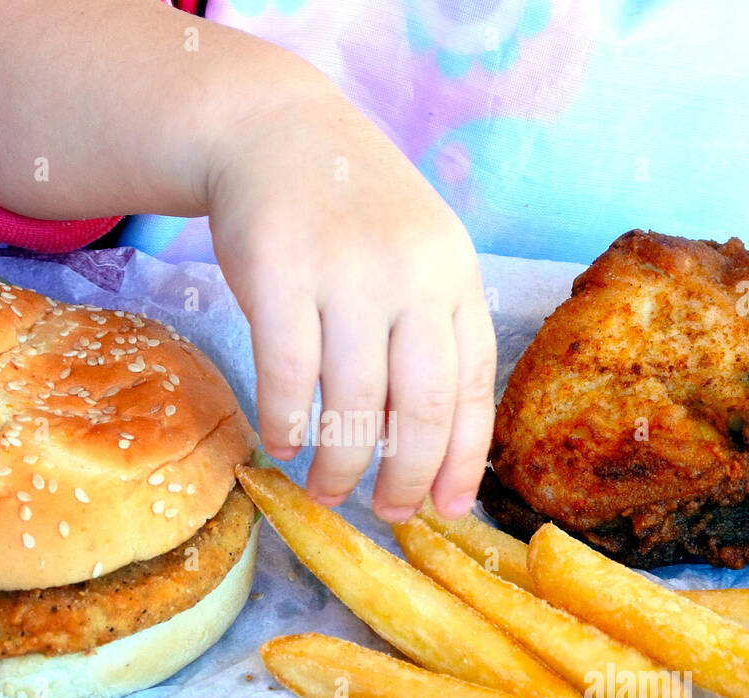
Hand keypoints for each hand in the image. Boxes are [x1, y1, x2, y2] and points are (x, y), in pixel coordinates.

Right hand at [206, 91, 495, 522]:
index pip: (472, 389)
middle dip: (406, 477)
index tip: (447, 509)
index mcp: (457, 277)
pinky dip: (287, 422)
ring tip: (327, 490)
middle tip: (386, 513)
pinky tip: (281, 444)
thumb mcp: (415, 258)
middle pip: (423, 406)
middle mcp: (413, 275)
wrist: (276, 132)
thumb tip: (432, 450)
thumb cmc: (351, 215)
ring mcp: (348, 272)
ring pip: (355, 401)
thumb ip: (429, 335)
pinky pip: (290, 374)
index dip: (463, 461)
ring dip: (341, 463)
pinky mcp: (280, 270)